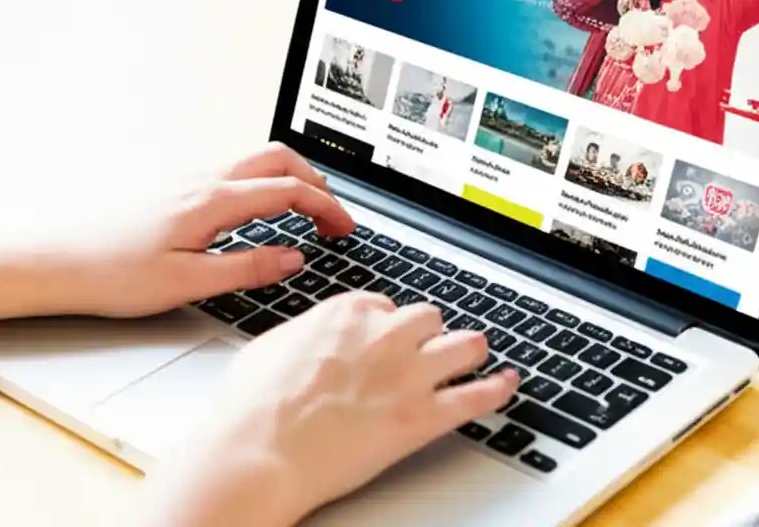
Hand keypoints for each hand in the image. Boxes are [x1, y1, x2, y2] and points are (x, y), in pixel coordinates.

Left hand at [83, 142, 355, 318]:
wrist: (56, 262)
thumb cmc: (113, 274)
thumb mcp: (190, 282)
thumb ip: (249, 268)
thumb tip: (294, 258)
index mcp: (213, 201)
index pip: (289, 191)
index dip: (326, 207)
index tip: (345, 229)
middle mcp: (204, 182)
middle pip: (278, 158)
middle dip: (316, 181)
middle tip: (333, 217)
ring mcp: (190, 182)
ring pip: (256, 161)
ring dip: (291, 179)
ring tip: (307, 212)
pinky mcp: (178, 190)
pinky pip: (235, 173)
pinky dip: (265, 184)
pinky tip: (263, 213)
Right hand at [140, 293, 519, 525]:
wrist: (257, 452)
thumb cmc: (250, 409)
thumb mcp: (270, 347)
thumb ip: (304, 334)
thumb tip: (310, 338)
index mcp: (347, 313)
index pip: (387, 306)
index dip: (388, 325)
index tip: (388, 339)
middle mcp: (385, 335)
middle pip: (430, 319)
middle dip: (428, 335)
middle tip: (425, 352)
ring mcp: (409, 374)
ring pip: (464, 345)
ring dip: (468, 352)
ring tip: (473, 358)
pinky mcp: (423, 416)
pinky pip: (478, 395)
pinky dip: (499, 389)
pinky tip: (508, 384)